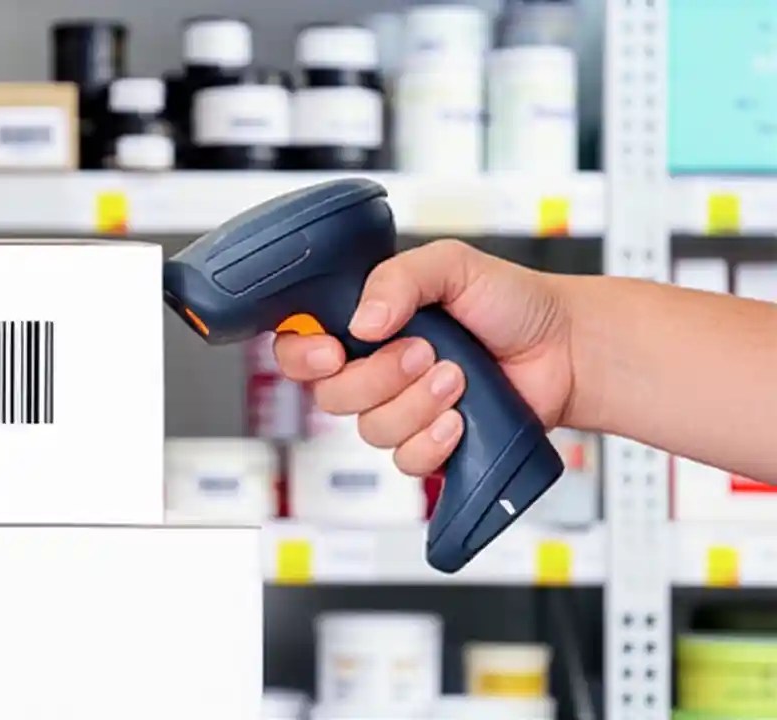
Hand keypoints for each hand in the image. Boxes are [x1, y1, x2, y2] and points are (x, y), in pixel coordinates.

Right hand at [274, 240, 576, 475]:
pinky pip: (406, 461)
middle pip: (330, 397)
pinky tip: (461, 418)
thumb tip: (360, 321)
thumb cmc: (513, 303)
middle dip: (378, 377)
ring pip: (370, 430)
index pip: (299, 347)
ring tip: (458, 378)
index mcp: (367, 324)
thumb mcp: (452, 265)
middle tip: (425, 351)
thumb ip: (397, 278)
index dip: (301, 356)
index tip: (331, 350)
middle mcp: (376, 370)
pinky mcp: (431, 445)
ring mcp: (402, 410)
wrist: (567, 349)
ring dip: (416, 404)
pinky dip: (434, 441)